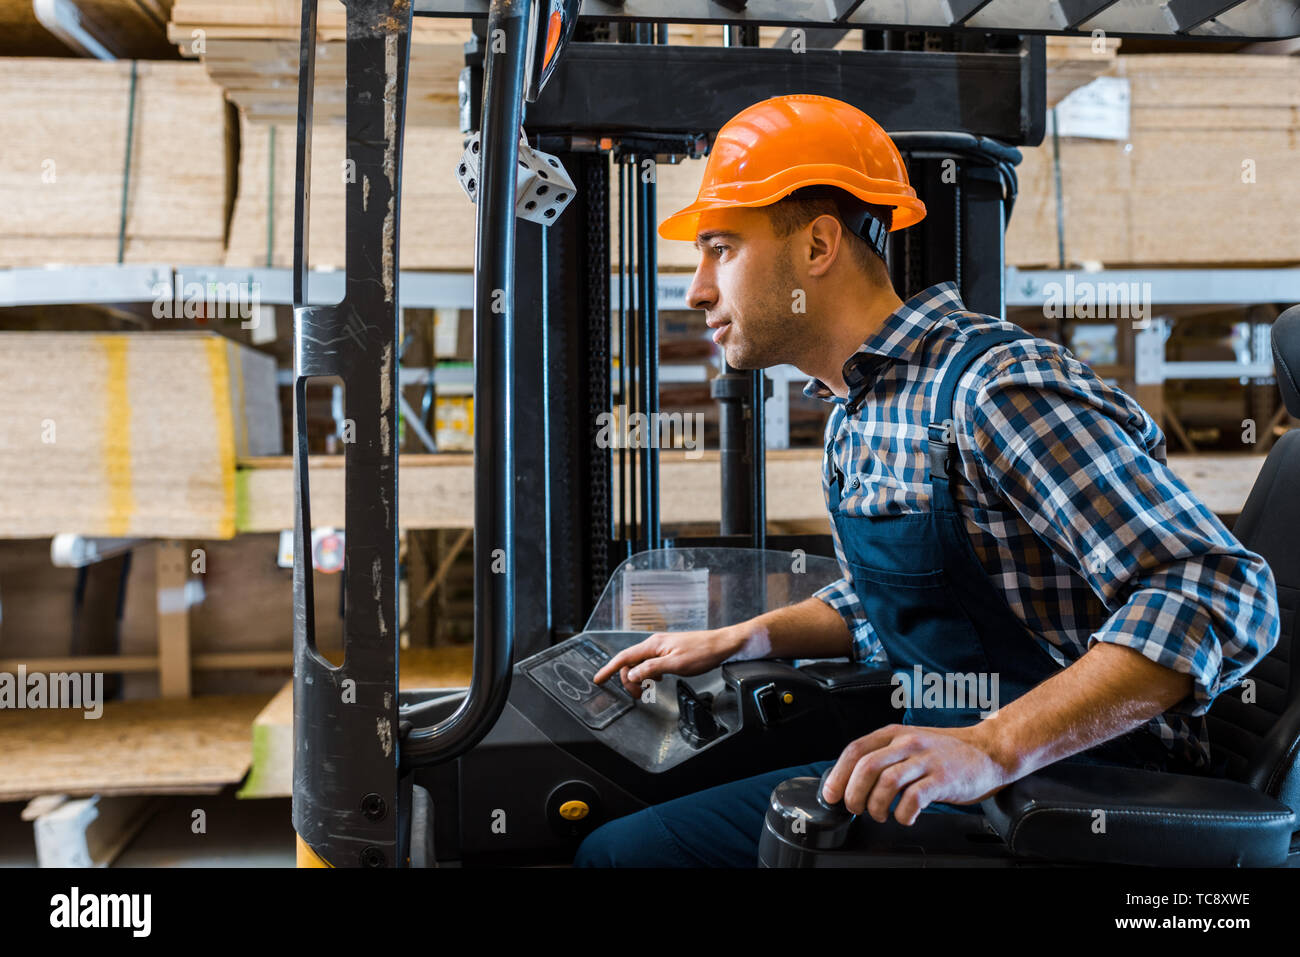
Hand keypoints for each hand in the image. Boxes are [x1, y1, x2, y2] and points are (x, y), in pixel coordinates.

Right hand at [592, 626, 745, 694]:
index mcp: (653, 645)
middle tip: (636, 695)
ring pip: (640, 664)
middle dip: (628, 680)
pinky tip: (657, 681)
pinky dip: (648, 674)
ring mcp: (661, 647)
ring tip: (647, 690)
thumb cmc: (703, 653)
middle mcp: (654, 644)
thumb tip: (631, 675)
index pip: (624, 657)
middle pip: (630, 663)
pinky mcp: (668, 652)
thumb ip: (651, 669)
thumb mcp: (676, 664)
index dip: (609, 668)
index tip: (598, 679)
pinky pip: (650, 664)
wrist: (722, 645)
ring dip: (639, 678)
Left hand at [820, 723, 1011, 825]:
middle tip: (855, 809)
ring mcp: (926, 760)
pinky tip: (904, 817)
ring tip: (880, 815)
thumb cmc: (946, 753)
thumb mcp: (910, 744)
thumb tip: (851, 781)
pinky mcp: (942, 779)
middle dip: (853, 793)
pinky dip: (903, 813)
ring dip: (876, 805)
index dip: (838, 774)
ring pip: (887, 782)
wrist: (988, 751)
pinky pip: (914, 798)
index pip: (855, 750)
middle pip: (867, 767)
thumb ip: (884, 757)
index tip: (831, 795)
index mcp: (894, 734)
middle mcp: (908, 743)